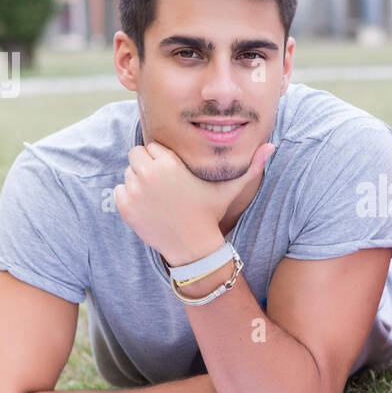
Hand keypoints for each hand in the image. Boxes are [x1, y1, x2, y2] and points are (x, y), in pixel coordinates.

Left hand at [113, 139, 272, 263]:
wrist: (192, 246)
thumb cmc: (209, 214)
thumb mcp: (230, 189)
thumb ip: (251, 166)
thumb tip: (272, 146)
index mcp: (170, 162)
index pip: (154, 146)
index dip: (164, 160)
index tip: (175, 175)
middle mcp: (149, 172)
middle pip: (136, 155)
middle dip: (147, 166)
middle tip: (164, 186)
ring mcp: (134, 189)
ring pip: (128, 173)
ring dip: (138, 182)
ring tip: (159, 199)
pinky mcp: (124, 205)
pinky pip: (119, 190)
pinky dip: (129, 198)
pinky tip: (149, 208)